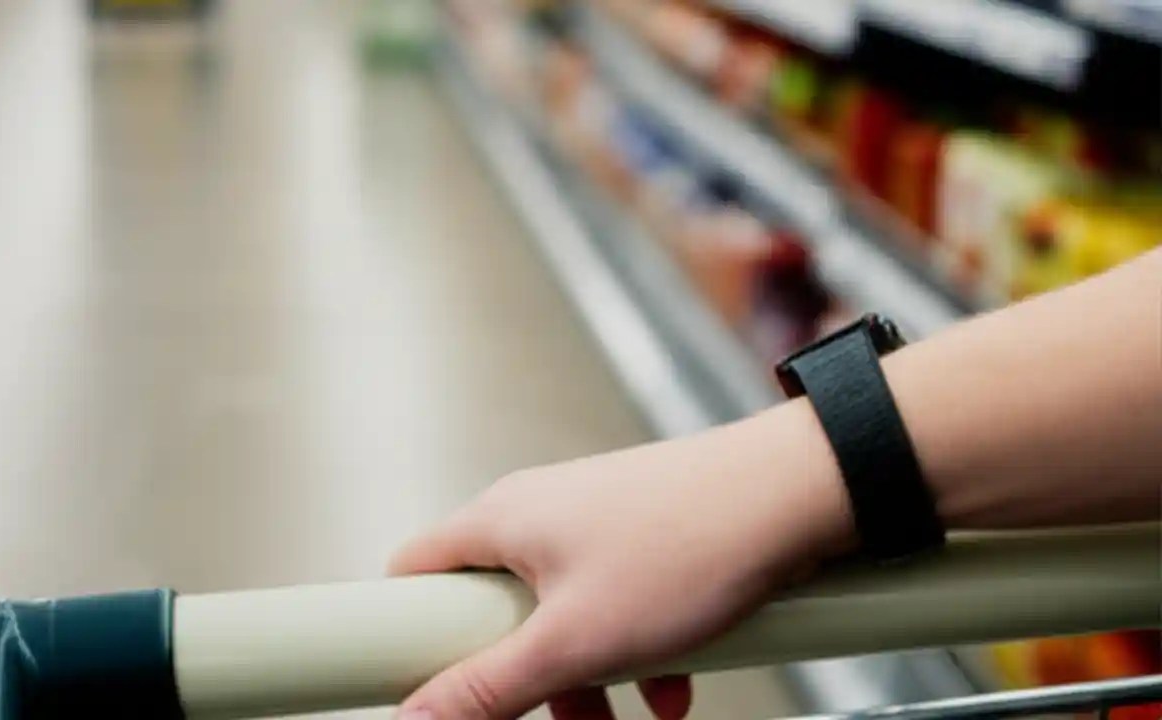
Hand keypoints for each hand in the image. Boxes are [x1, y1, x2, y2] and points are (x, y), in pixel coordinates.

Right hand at [389, 399, 852, 718]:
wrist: (797, 494)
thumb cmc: (686, 546)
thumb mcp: (575, 642)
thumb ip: (489, 687)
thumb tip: (416, 718)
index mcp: (502, 522)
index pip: (413, 571)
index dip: (409, 631)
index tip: (428, 683)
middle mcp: (539, 513)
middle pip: (493, 609)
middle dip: (521, 677)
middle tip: (552, 716)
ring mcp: (593, 522)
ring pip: (561, 616)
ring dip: (586, 678)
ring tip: (630, 718)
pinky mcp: (641, 534)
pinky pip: (613, 604)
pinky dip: (633, 652)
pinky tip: (672, 690)